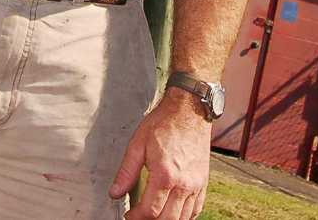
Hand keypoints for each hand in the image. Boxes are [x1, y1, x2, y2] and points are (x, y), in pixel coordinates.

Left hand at [109, 92, 211, 219]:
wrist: (189, 110)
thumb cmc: (164, 123)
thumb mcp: (138, 144)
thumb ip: (126, 171)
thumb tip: (114, 193)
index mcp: (165, 175)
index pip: (150, 211)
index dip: (136, 217)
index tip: (129, 215)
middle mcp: (183, 183)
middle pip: (167, 219)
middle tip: (139, 216)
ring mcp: (196, 184)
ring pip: (183, 218)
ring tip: (154, 213)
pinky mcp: (203, 182)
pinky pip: (196, 209)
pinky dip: (184, 216)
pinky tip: (173, 211)